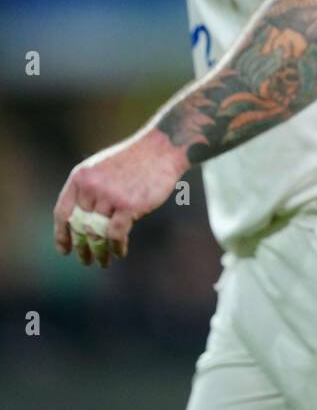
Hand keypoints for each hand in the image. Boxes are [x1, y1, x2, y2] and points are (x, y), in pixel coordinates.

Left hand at [53, 127, 187, 267]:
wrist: (162, 147)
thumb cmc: (135, 159)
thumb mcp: (103, 168)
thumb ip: (89, 191)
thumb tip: (81, 224)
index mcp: (80, 177)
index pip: (62, 212)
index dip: (62, 234)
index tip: (65, 250)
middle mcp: (91, 186)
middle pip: (80, 226)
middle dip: (82, 247)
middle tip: (86, 261)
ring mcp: (109, 195)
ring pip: (97, 233)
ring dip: (100, 251)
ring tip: (103, 261)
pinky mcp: (128, 205)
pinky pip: (116, 234)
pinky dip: (117, 247)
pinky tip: (119, 253)